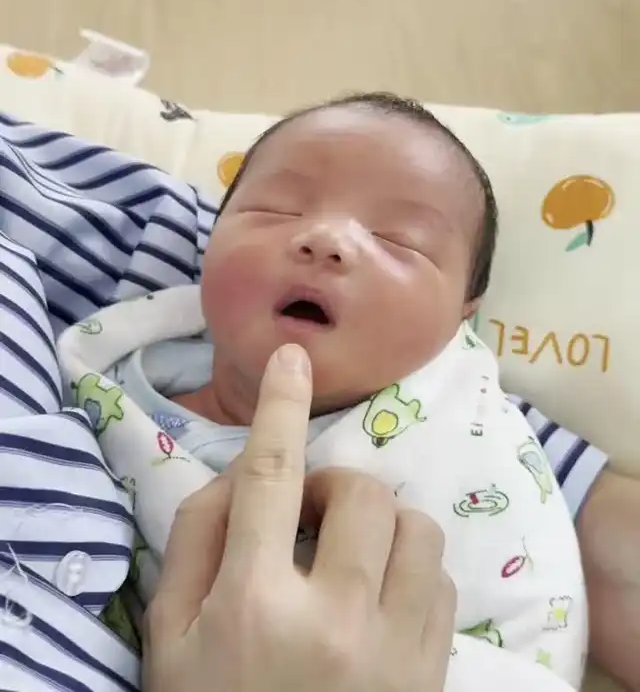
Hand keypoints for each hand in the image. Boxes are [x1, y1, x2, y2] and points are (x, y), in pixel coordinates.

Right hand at [143, 343, 455, 691]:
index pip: (268, 481)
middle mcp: (332, 621)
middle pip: (360, 495)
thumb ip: (193, 543)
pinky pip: (442, 583)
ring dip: (382, 528)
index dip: (279, 410)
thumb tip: (234, 474)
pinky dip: (412, 574)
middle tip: (314, 522)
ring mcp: (393, 651)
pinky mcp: (432, 674)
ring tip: (352, 561)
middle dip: (337, 491)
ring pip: (416, 531)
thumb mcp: (171, 636)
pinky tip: (381, 603)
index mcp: (253, 606)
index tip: (291, 358)